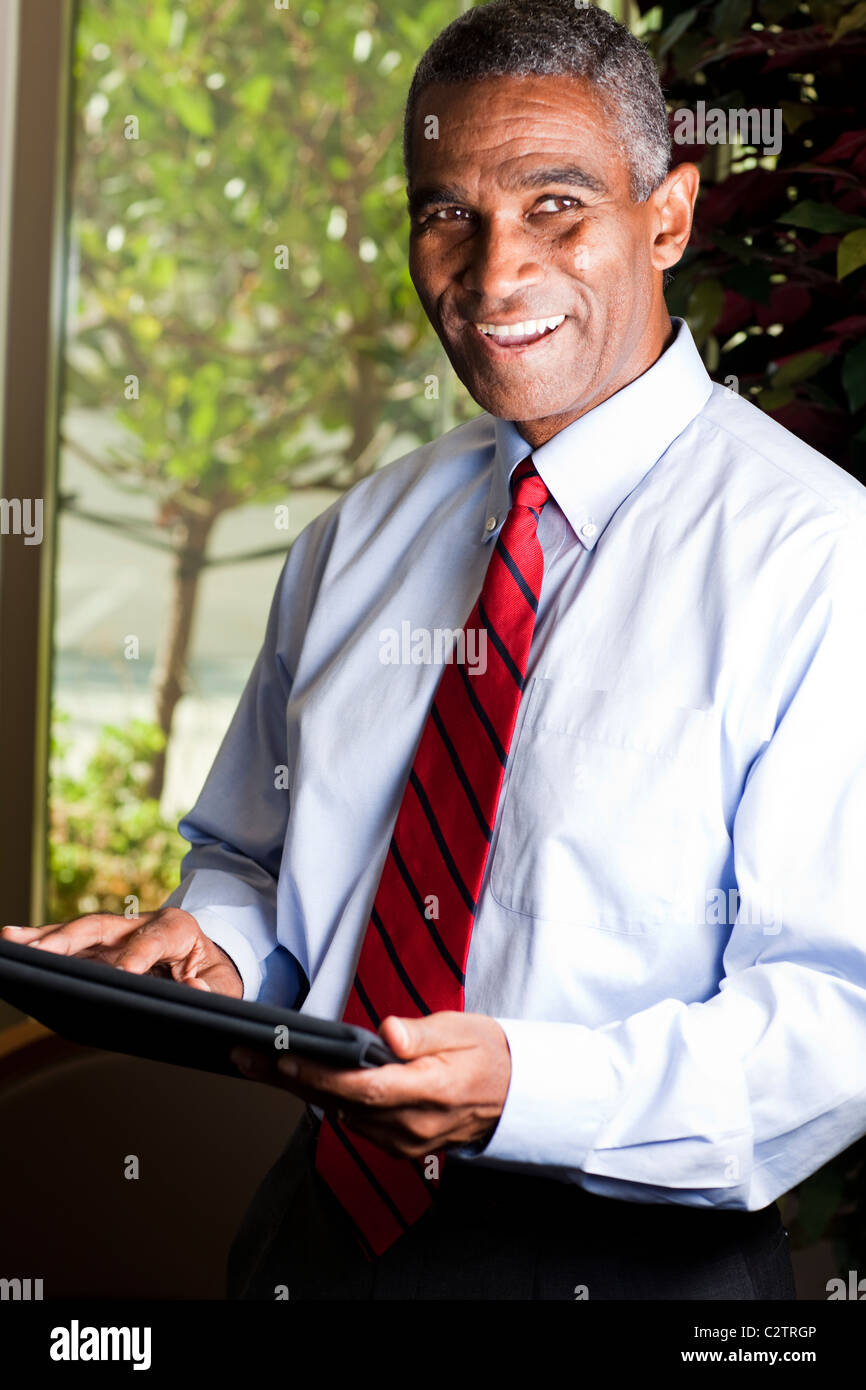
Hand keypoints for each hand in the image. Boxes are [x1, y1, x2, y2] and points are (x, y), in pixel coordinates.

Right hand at [0, 908, 242, 996]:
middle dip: (72, 940)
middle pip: (104, 927)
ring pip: (79, 932)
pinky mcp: (103, 945)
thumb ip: (215, 991)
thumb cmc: (216, 974)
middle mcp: (143, 922)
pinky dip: (42, 941)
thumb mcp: (228, 986)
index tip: (121, 974)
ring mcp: (120, 933)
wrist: (211, 959)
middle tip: (43, 955)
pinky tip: (14, 942)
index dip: (137, 956)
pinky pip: (71, 942)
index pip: (154, 939)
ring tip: (11, 943)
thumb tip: (195, 988)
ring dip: (45, 938)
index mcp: (179, 928)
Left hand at [231, 1010, 511, 1158]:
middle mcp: (413, 1123)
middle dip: (290, 1079)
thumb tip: (389, 1032)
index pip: (365, 1086)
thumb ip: (423, 1034)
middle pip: (340, 1103)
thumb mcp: (464, 1028)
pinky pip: (354, 1123)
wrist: (516, 1095)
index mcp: (431, 1090)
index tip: (287, 1058)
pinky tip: (298, 1082)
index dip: (322, 1075)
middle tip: (247, 1055)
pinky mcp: (400, 1145)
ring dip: (300, 1090)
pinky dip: (325, 1101)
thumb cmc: (489, 1053)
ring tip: (260, 1062)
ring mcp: (405, 1141)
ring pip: (341, 1115)